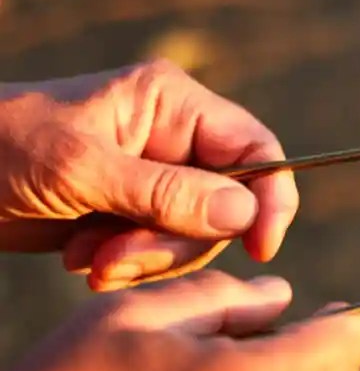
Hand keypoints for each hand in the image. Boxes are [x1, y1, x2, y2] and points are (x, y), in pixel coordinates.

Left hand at [0, 60, 298, 289]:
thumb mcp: (81, 169)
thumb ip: (166, 193)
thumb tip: (246, 213)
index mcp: (171, 104)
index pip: (255, 148)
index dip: (269, 198)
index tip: (259, 248)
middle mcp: (171, 138)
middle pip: (227, 204)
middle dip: (177, 242)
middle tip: (117, 260)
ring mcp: (151, 179)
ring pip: (194, 236)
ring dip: (146, 259)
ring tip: (89, 264)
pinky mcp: (127, 214)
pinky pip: (158, 252)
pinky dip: (125, 266)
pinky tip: (79, 260)